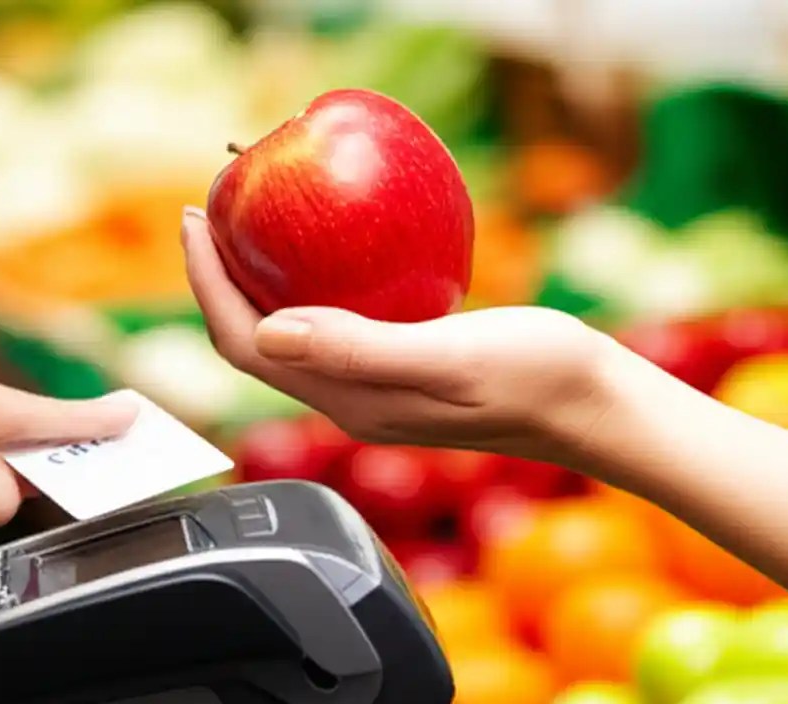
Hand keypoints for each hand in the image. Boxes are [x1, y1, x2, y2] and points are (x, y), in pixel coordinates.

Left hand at [181, 208, 616, 462]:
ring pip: (289, 333)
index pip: (246, 346)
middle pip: (254, 342)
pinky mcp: (402, 368)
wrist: (593, 405)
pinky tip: (324, 246)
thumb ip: (361, 349)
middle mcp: (350, 399)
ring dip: (256, 282)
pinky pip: (332, 324)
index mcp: (350, 400)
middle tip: (208, 213)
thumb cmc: (536, 377)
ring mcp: (375, 387)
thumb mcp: (451, 356)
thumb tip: (267, 329)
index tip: (194, 222)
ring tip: (247, 225)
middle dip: (217, 281)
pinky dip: (306, 284)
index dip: (207, 286)